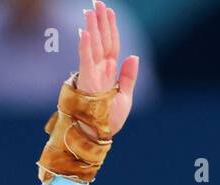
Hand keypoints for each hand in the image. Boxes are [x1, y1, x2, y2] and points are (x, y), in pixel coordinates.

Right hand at [74, 1, 138, 137]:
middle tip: (97, 2)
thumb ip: (128, 77)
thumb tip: (134, 56)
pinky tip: (85, 33)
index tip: (109, 11)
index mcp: (110, 72)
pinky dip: (86, 47)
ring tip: (90, 10)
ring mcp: (92, 74)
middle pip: (102, 40)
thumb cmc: (109, 121)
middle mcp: (100, 70)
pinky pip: (86, 61)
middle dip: (100, 21)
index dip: (111, 27)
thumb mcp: (125, 98)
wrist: (98, 136)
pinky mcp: (87, 81)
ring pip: (93, 46)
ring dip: (92, 28)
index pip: (111, 44)